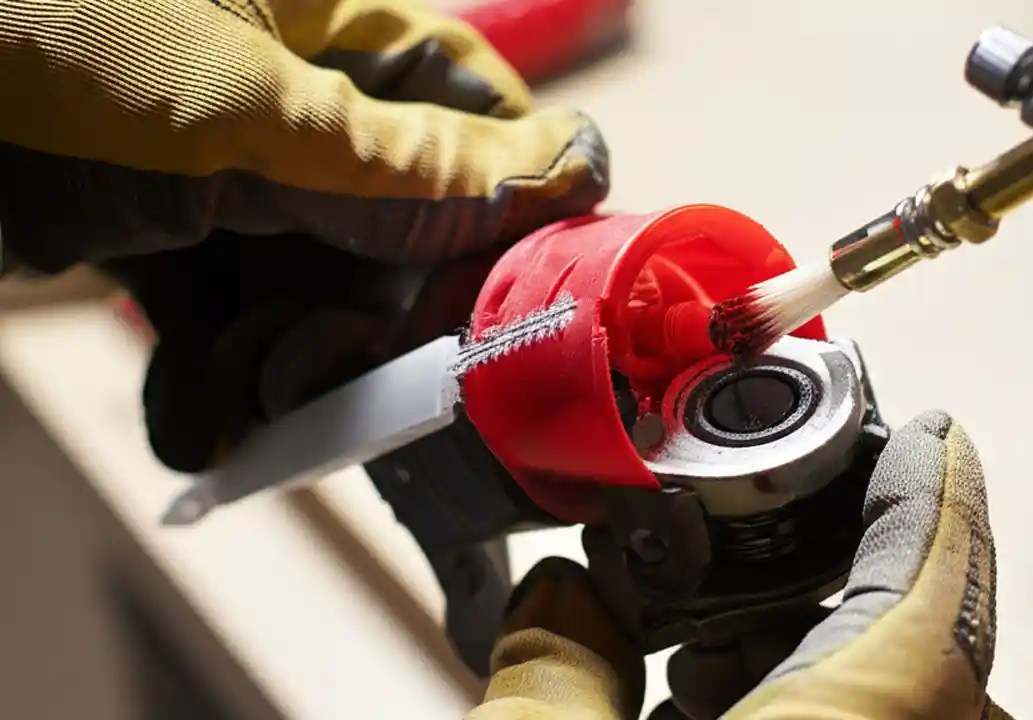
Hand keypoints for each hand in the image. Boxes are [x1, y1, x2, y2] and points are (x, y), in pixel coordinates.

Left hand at [0, 0, 607, 470]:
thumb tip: (575, 164)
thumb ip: (413, 161)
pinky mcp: (161, 238)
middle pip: (404, 231)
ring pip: (316, 294)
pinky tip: (199, 420)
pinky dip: (220, 384)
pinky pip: (231, 323)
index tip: (499, 305)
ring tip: (241, 400)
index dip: (506, 209)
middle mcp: (293, 99)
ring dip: (286, 370)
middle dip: (370, 321)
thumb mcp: (242, 109)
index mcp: (331, 25)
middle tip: (326, 370)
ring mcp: (226, 175)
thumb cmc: (38, 42)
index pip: (476, 114)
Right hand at [468, 411, 1007, 719]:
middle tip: (747, 562)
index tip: (932, 431)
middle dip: (837, 588)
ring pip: (904, 707)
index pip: (936, 580)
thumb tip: (558, 599)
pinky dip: (809, 712)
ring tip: (700, 667)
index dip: (934, 488)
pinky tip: (709, 717)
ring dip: (815, 667)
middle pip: (925, 648)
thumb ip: (551, 670)